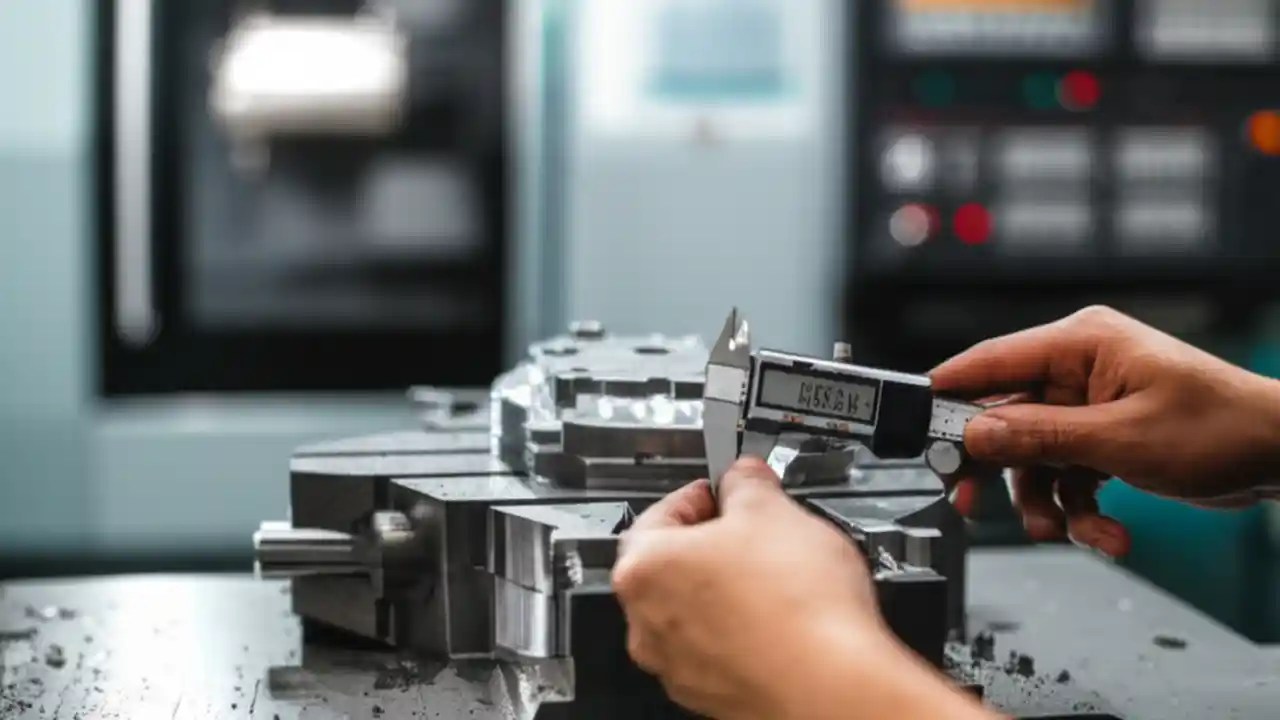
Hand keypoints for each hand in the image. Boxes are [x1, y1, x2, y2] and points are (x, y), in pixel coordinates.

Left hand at [612, 457, 997, 719]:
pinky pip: (720, 647)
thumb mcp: (772, 510)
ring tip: (778, 576)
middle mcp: (647, 623)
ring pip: (696, 610)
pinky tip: (783, 617)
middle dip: (716, 542)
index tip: (731, 490)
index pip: (661, 512)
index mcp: (644, 569)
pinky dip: (744, 630)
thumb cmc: (797, 608)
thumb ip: (747, 483)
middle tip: (758, 529)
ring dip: (729, 589)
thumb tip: (745, 477)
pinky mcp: (712, 694)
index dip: (704, 494)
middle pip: (674, 564)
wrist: (833, 685)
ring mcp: (678, 665)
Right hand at [932, 305, 1279, 556]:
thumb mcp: (1119, 439)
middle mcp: (1077, 369)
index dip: (948, 395)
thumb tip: (976, 434)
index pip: (990, 362)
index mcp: (1079, 344)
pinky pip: (1063, 475)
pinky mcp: (1100, 437)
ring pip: (1031, 457)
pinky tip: (1103, 532)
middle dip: (996, 467)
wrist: (1279, 457)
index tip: (916, 429)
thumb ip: (1039, 436)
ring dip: (1046, 502)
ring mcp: (1088, 405)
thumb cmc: (1222, 427)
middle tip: (971, 499)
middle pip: (1003, 418)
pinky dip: (1076, 509)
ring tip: (1067, 530)